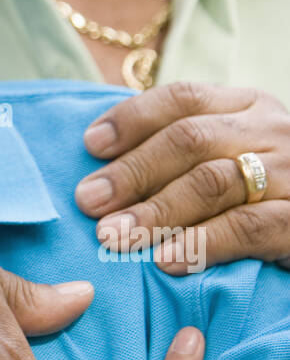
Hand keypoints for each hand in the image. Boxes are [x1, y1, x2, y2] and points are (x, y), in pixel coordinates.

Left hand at [75, 82, 289, 271]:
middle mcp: (272, 131)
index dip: (133, 118)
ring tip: (114, 236)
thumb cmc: (265, 191)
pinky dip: (201, 243)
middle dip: (133, 170)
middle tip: (88, 201)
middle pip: (190, 139)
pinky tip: (165, 261)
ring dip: (155, 211)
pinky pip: (247, 227)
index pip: (183, 98)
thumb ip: (185, 148)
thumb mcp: (233, 153)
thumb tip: (101, 155)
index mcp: (248, 106)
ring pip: (213, 182)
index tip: (90, 145)